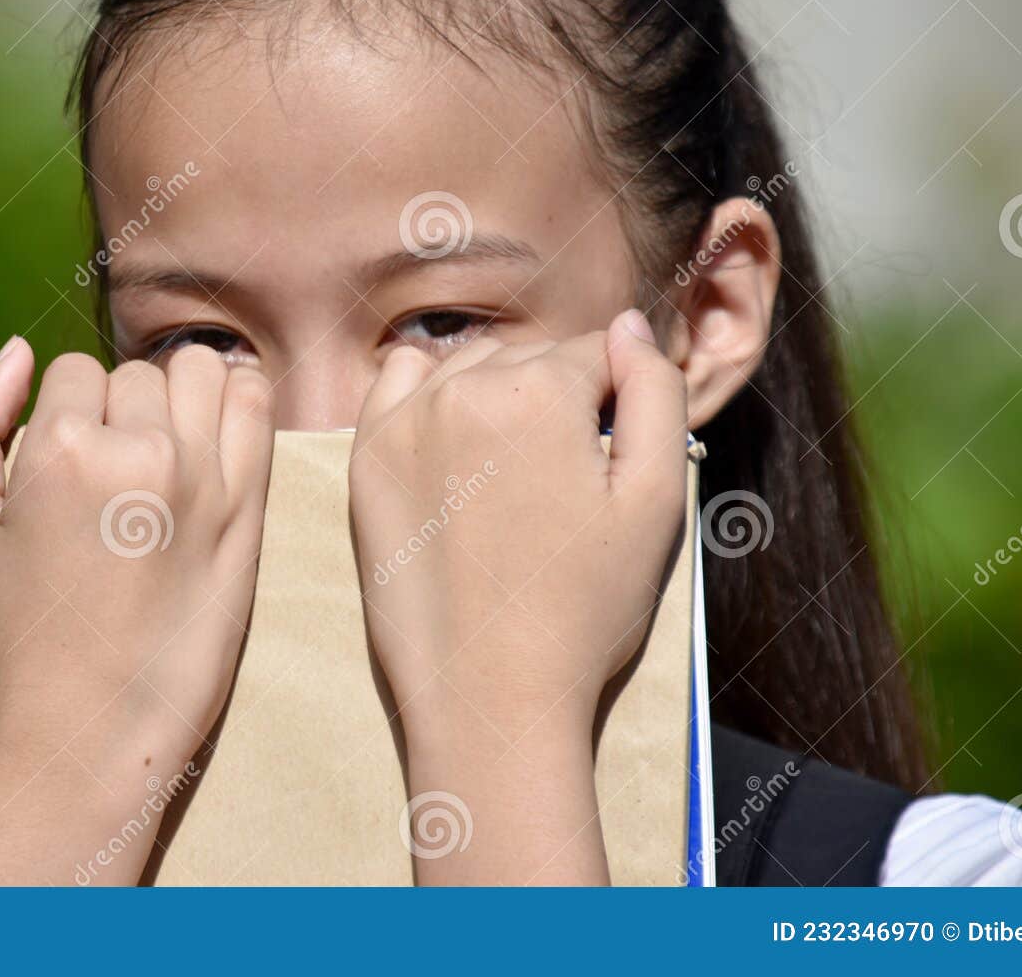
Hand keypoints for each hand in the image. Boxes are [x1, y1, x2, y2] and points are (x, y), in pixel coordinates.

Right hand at [0, 337, 273, 883]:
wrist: (92, 724)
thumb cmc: (12, 632)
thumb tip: (18, 350)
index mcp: (59, 450)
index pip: (69, 370)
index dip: (60, 416)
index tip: (60, 472)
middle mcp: (139, 451)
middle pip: (134, 374)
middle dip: (116, 411)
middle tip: (107, 479)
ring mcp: (204, 477)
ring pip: (200, 372)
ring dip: (177, 398)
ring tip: (158, 452)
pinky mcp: (249, 507)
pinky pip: (255, 404)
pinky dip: (235, 402)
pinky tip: (209, 437)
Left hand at [349, 310, 687, 883]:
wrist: (490, 693)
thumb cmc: (584, 606)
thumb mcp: (656, 500)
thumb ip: (655, 395)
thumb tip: (631, 327)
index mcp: (539, 389)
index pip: (599, 353)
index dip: (619, 401)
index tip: (614, 457)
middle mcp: (462, 388)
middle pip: (533, 358)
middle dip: (560, 397)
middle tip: (568, 478)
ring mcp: (403, 421)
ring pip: (471, 367)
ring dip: (499, 396)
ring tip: (516, 472)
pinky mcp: (366, 458)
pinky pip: (400, 384)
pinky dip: (431, 394)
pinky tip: (455, 440)